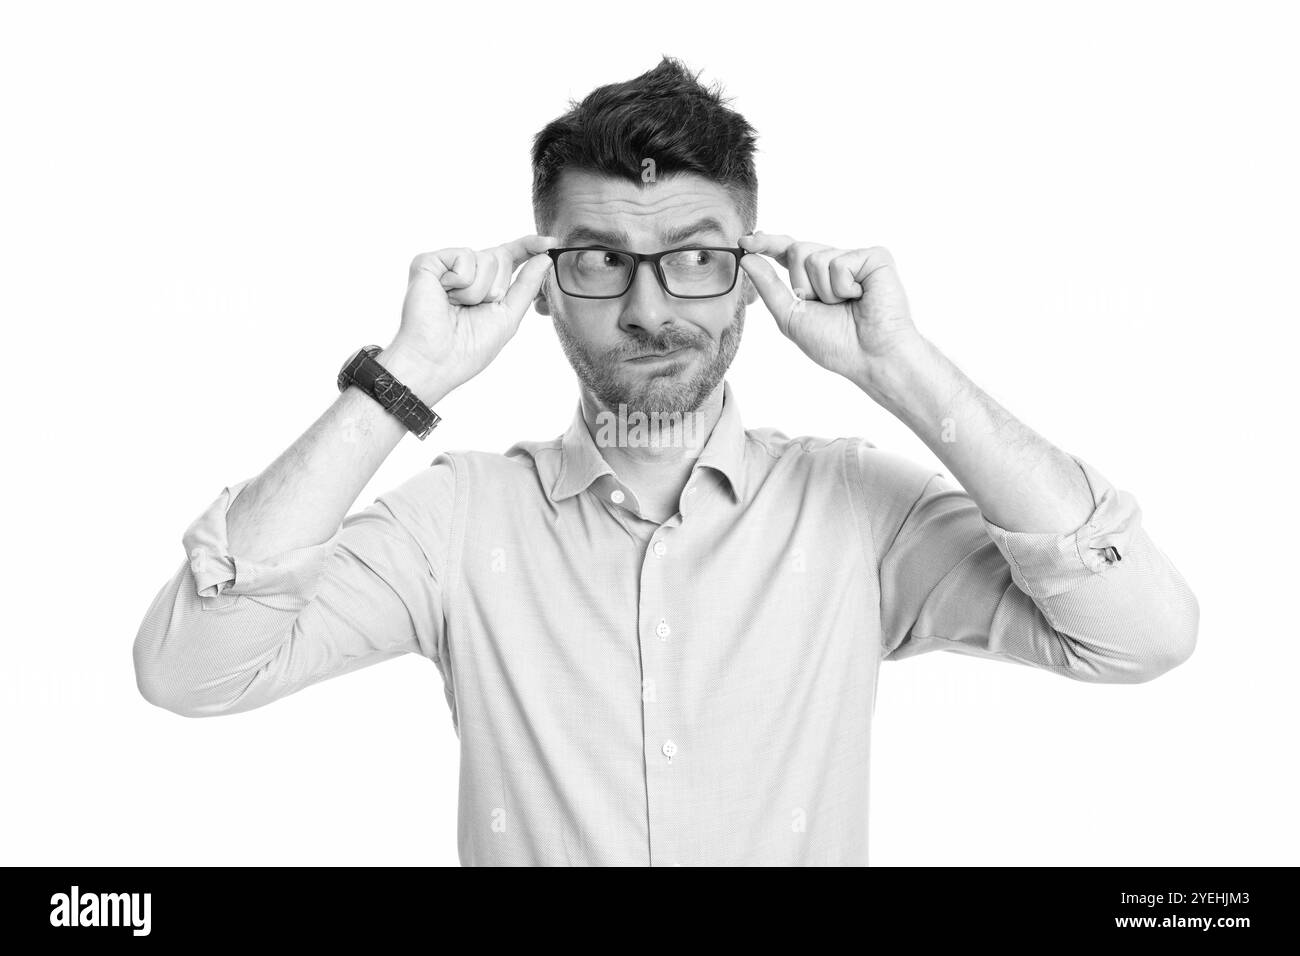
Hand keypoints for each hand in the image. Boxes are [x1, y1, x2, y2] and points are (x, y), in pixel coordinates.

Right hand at [384, 235, 556, 399]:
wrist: (436, 361)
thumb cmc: (469, 348)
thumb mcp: (508, 316)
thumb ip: (526, 285)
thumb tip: (545, 257)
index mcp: (484, 284)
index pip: (510, 257)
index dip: (528, 246)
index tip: (552, 241)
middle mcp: (465, 272)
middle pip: (501, 256)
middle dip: (497, 287)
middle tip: (475, 308)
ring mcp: (446, 266)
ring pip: (485, 257)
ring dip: (478, 290)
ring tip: (456, 306)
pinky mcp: (428, 262)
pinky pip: (464, 257)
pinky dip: (461, 282)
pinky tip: (445, 296)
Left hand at [739, 232, 920, 386]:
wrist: (870, 356)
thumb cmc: (835, 343)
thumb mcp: (790, 316)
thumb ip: (768, 286)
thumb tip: (746, 258)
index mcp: (814, 278)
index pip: (786, 252)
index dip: (767, 243)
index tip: (745, 241)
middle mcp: (834, 263)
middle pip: (796, 251)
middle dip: (802, 284)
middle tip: (827, 307)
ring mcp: (854, 258)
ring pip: (815, 257)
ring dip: (824, 291)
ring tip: (847, 305)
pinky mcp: (874, 257)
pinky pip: (839, 262)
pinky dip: (843, 287)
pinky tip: (861, 297)